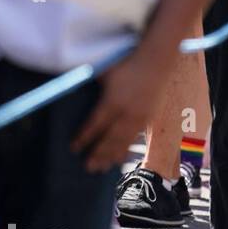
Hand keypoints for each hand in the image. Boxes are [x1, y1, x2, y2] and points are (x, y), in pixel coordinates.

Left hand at [72, 42, 178, 172]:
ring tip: (101, 169)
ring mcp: (140, 117)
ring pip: (123, 141)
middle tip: (87, 168)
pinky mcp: (148, 117)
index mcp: (113, 102)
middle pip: (110, 139)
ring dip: (111, 156)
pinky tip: (119, 158)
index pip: (95, 125)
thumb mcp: (104, 71)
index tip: (73, 148)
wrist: (157, 60)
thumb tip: (69, 91)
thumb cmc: (128, 62)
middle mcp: (127, 113)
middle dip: (98, 154)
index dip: (84, 138)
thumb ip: (90, 85)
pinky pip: (134, 138)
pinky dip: (125, 149)